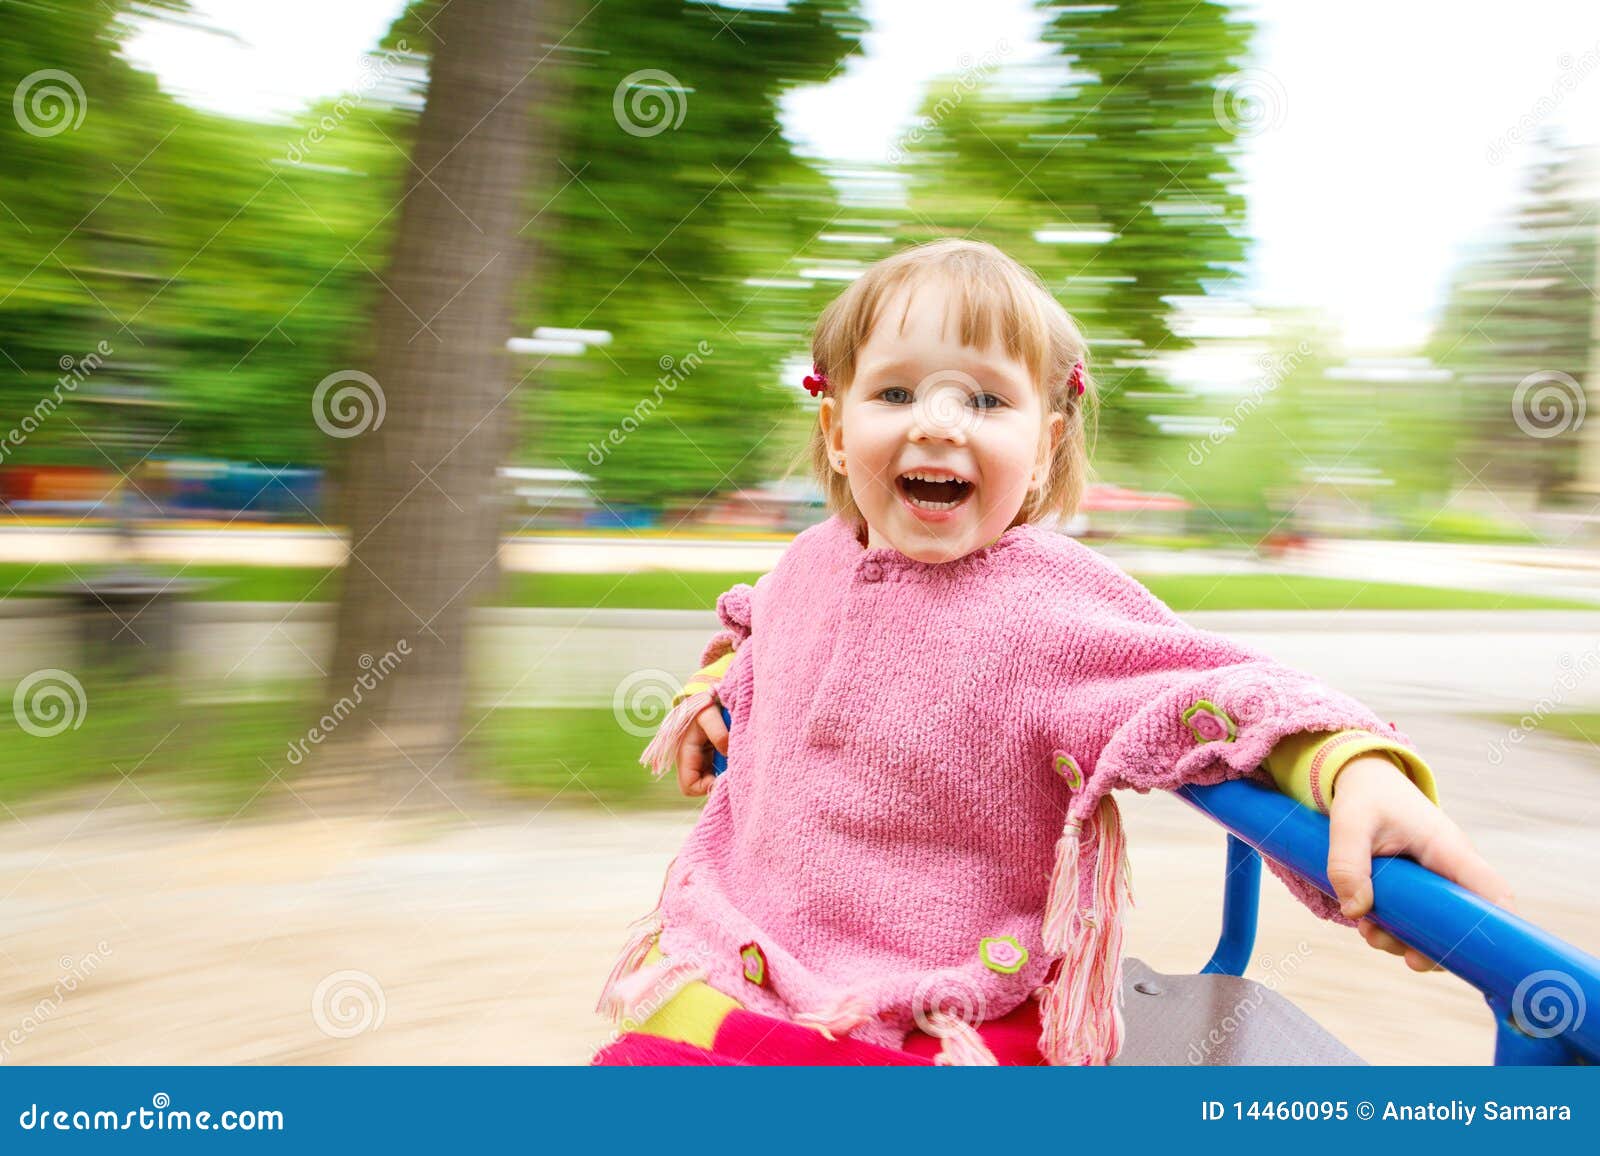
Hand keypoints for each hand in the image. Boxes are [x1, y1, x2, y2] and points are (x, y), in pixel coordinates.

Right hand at [675, 701, 727, 796]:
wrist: (705, 694)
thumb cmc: (703, 704)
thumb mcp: (709, 714)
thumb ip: (718, 734)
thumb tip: (727, 754)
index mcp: (684, 754)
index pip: (689, 787)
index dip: (707, 787)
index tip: (726, 776)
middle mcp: (690, 761)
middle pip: (701, 787)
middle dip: (718, 782)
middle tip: (734, 771)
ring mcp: (699, 760)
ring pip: (710, 781)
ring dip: (724, 775)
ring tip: (736, 761)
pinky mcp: (709, 756)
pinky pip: (717, 771)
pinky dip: (727, 768)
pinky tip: (736, 756)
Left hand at [1326, 754, 1514, 972]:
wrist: (1364, 781)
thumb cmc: (1365, 797)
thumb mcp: (1349, 823)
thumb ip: (1347, 863)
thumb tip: (1356, 911)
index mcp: (1449, 849)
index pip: (1492, 890)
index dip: (1499, 924)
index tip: (1483, 954)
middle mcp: (1452, 869)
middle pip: (1464, 923)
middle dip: (1436, 949)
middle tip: (1405, 956)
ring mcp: (1438, 881)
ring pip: (1438, 928)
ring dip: (1407, 941)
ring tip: (1369, 933)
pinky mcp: (1420, 889)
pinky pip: (1419, 920)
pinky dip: (1397, 931)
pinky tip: (1368, 926)